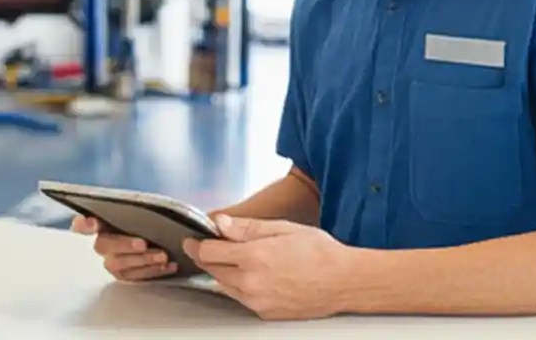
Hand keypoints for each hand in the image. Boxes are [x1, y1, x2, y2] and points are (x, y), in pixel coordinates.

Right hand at [71, 214, 177, 281]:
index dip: (83, 224)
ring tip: (162, 256)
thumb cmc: (160, 219)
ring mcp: (113, 261)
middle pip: (103, 245)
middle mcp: (104, 242)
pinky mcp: (127, 275)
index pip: (84, 223)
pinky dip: (153, 271)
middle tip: (143, 244)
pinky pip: (135, 277)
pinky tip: (170, 265)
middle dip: (123, 245)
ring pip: (119, 265)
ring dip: (141, 261)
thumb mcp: (155, 210)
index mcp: (105, 220)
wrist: (176, 237)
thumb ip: (142, 209)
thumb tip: (134, 213)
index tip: (90, 223)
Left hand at [183, 215, 354, 320]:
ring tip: (236, 258)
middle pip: (213, 270)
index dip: (197, 244)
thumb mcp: (283, 228)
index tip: (192, 239)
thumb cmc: (319, 252)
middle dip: (208, 257)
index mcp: (254, 257)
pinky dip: (240, 285)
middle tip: (209, 246)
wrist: (343, 281)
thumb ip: (247, 227)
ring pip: (224, 286)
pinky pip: (241, 298)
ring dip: (223, 272)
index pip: (209, 253)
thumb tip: (220, 224)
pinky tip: (253, 274)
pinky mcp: (264, 312)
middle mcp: (251, 283)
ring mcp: (257, 301)